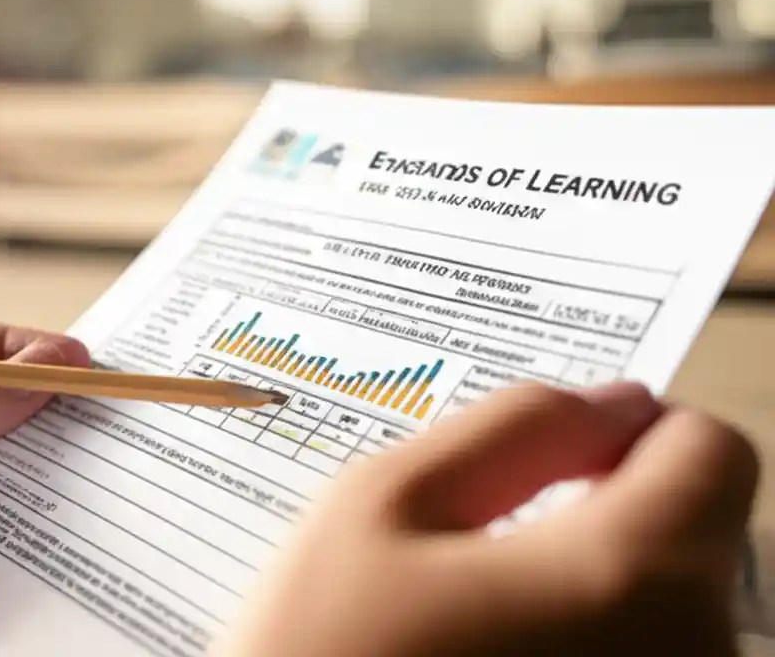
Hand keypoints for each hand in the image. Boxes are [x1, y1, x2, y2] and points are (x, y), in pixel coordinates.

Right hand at [216, 382, 758, 656]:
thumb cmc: (322, 651)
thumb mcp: (383, 505)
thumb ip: (516, 428)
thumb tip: (616, 402)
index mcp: (637, 575)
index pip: (710, 451)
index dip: (627, 432)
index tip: (551, 458)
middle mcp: (694, 653)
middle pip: (691, 533)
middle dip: (601, 514)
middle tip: (475, 550)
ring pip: (664, 607)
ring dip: (590, 590)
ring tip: (472, 622)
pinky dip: (582, 645)